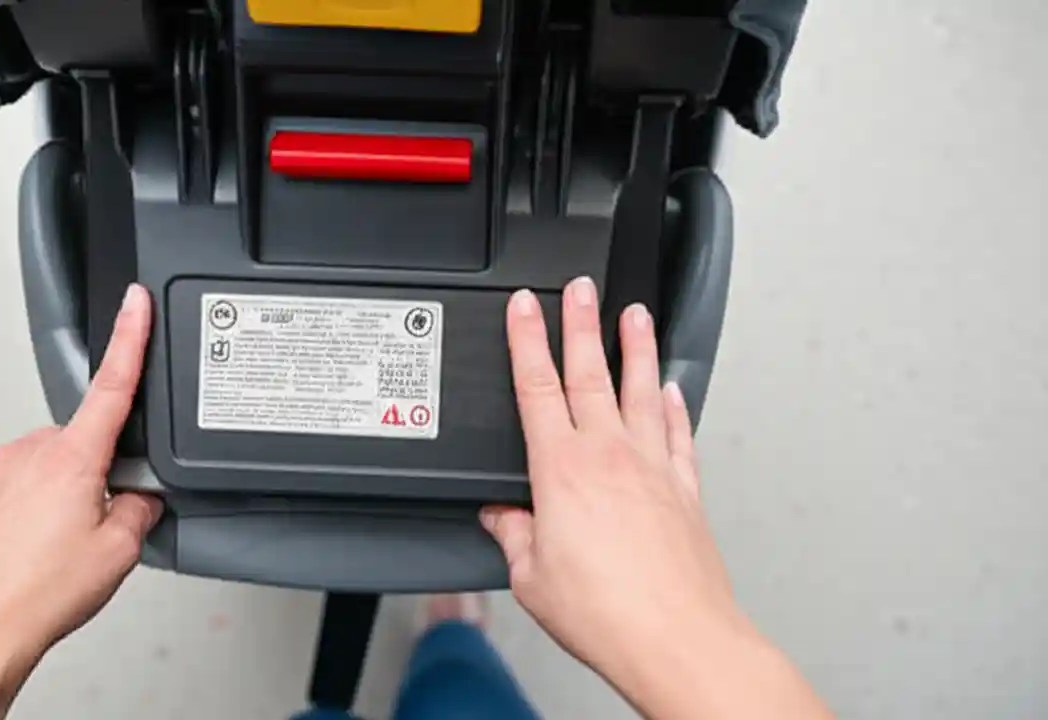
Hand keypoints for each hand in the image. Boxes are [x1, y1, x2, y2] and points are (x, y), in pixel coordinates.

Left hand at [0, 284, 161, 719]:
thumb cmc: (39, 596)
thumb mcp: (119, 551)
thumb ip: (141, 507)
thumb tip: (140, 495)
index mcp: (71, 459)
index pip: (112, 384)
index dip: (130, 337)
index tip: (135, 302)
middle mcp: (25, 455)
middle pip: (78, 444)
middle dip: (92, 475)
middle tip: (92, 526)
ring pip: (41, 469)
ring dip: (54, 497)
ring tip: (53, 549)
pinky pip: (6, 491)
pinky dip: (20, 514)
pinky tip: (25, 552)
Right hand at [483, 278, 829, 718]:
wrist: (677, 638)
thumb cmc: (607, 612)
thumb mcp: (532, 578)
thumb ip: (513, 536)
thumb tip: (500, 517)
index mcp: (562, 470)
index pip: (537, 385)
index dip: (527, 338)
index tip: (524, 305)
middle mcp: (610, 456)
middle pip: (590, 372)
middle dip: (581, 322)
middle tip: (582, 286)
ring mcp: (653, 468)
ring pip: (642, 389)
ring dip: (636, 347)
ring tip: (634, 313)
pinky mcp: (685, 491)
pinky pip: (679, 434)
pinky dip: (676, 407)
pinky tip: (674, 391)